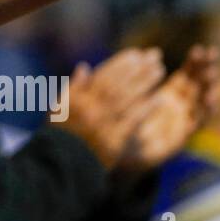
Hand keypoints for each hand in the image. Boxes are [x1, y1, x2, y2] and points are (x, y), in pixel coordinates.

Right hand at [58, 48, 165, 168]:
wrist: (61, 165)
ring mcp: (103, 124)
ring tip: (160, 70)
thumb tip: (85, 66)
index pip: (102, 76)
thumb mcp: (59, 108)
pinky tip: (159, 98)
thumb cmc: (61, 135)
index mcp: (77, 99)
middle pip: (118, 83)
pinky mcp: (114, 140)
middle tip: (154, 56)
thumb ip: (73, 87)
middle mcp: (91, 108)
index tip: (136, 54)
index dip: (120, 63)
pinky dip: (146, 108)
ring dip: (144, 83)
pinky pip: (132, 121)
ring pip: (126, 98)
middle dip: (137, 69)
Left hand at [117, 45, 219, 171]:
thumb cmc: (123, 127)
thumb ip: (120, 82)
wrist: (122, 158)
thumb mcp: (122, 100)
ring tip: (212, 76)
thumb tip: (93, 63)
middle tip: (212, 55)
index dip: (194, 64)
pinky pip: (195, 125)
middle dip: (205, 71)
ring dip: (208, 89)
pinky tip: (211, 100)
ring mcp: (181, 123)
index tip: (201, 49)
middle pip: (197, 87)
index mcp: (168, 96)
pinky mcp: (179, 138)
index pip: (185, 76)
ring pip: (200, 103)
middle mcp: (179, 108)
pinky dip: (204, 112)